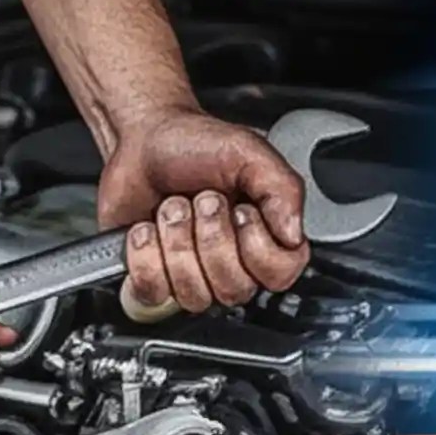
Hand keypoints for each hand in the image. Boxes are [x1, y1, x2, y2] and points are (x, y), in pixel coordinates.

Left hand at [98, 109, 309, 316]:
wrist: (142, 139)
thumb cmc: (193, 144)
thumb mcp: (249, 152)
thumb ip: (282, 189)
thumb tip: (293, 234)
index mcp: (264, 236)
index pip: (280, 275)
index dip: (257, 247)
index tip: (240, 210)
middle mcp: (233, 263)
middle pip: (234, 289)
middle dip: (210, 236)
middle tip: (200, 200)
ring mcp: (193, 275)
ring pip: (194, 295)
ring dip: (176, 241)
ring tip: (171, 208)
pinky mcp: (154, 280)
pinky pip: (155, 292)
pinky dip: (144, 254)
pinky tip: (146, 228)